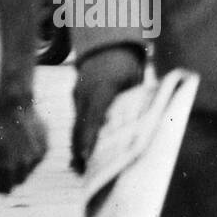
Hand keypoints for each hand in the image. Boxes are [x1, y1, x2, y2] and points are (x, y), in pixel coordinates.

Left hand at [0, 97, 47, 197]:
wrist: (15, 104)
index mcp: (9, 167)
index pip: (5, 190)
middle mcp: (26, 165)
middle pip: (18, 182)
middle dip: (10, 177)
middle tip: (2, 164)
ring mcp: (38, 157)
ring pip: (29, 172)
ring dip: (21, 167)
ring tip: (11, 151)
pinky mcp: (45, 148)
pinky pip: (37, 160)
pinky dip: (30, 157)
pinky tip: (22, 144)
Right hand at [71, 45, 144, 174]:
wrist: (107, 44)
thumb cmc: (127, 65)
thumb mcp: (135, 82)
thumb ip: (134, 103)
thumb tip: (141, 130)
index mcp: (102, 88)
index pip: (93, 118)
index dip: (88, 139)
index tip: (86, 157)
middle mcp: (84, 92)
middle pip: (79, 126)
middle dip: (79, 149)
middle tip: (82, 172)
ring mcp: (77, 94)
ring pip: (75, 124)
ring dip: (77, 145)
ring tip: (80, 168)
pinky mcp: (75, 97)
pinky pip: (76, 118)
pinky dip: (79, 135)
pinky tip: (81, 152)